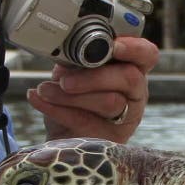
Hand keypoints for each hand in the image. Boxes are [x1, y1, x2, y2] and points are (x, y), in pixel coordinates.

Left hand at [27, 36, 158, 142]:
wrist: (62, 134)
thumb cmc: (73, 97)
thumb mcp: (74, 72)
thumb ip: (77, 59)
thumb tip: (66, 51)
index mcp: (132, 68)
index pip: (147, 54)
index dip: (135, 48)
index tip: (114, 46)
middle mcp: (136, 93)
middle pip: (129, 77)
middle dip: (94, 77)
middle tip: (65, 80)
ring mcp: (128, 117)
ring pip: (109, 102)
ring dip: (70, 96)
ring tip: (44, 90)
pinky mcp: (112, 138)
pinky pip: (86, 121)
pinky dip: (57, 109)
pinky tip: (38, 99)